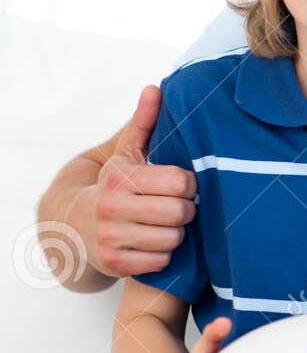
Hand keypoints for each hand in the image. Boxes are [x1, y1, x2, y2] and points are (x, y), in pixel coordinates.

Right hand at [78, 86, 197, 277]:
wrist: (71, 224)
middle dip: (186, 210)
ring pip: (173, 239)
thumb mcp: (125, 153)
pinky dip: (163, 255)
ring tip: (166, 224)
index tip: (183, 184)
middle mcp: (111, 207)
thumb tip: (154, 89)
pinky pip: (161, 261)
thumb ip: (143, 123)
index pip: (180, 182)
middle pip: (180, 213)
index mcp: (119, 178)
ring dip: (176, 233)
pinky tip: (154, 242)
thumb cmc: (112, 185)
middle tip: (179, 207)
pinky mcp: (114, 264)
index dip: (189, 184)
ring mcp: (110, 238)